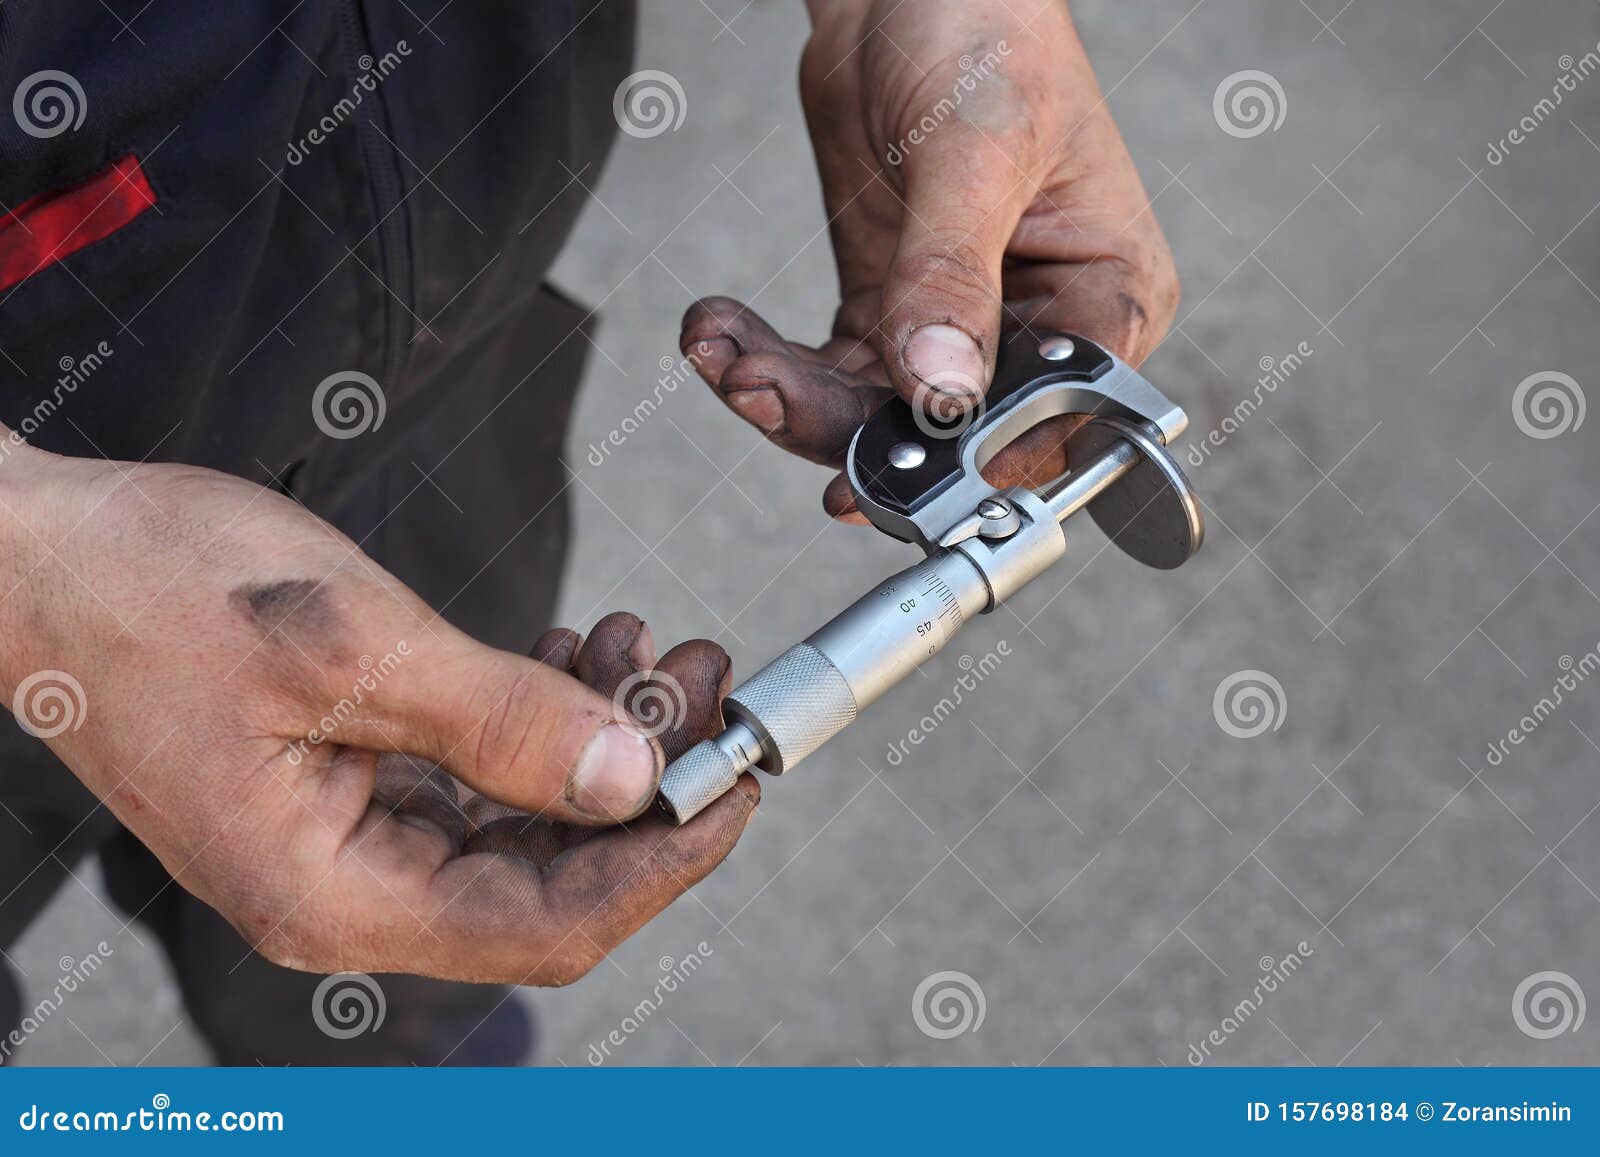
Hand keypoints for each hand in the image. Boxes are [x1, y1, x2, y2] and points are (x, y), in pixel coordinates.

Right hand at [0, 436, 756, 983]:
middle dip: (646, 784)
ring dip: (600, 744)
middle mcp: (344, 893)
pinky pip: (479, 785)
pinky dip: (540, 724)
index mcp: (331, 894)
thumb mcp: (346, 643)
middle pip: (549, 884)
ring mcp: (347, 844)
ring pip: (524, 829)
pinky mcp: (349, 791)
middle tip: (704, 681)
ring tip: (647, 648)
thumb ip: (500, 721)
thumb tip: (635, 780)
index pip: (547, 925)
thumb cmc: (150, 589)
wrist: (33, 559)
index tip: (739, 782)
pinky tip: (576, 657)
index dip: (662, 862)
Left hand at [682, 0, 1178, 518]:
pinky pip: (827, 373)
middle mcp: (1036, 330)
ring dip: (787, 396)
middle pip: (946, 432)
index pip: (1052, 417)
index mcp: (1104, 298)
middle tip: (760, 391)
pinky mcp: (888, 312)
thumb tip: (937, 385)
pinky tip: (718, 331)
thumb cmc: (986, 32)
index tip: (880, 474)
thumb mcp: (974, 148)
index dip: (970, 462)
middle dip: (843, 427)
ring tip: (725, 353)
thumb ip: (950, 271)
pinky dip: (766, 363)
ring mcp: (956, 329)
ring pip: (872, 414)